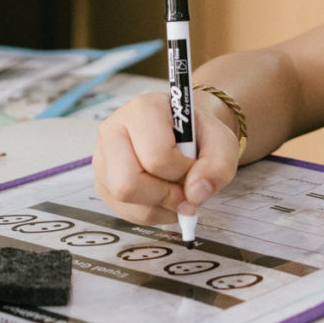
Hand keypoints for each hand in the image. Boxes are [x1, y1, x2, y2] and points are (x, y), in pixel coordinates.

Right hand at [93, 88, 242, 226]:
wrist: (184, 132)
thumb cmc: (197, 134)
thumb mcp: (221, 142)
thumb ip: (217, 165)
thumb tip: (195, 195)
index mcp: (142, 109)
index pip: (156, 156)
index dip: (182, 171)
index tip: (194, 165)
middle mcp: (113, 130)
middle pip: (127, 183)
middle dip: (165, 195)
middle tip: (185, 189)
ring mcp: (103, 158)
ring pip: (124, 200)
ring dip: (160, 206)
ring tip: (177, 191)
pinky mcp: (102, 182)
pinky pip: (125, 212)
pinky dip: (153, 213)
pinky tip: (165, 197)